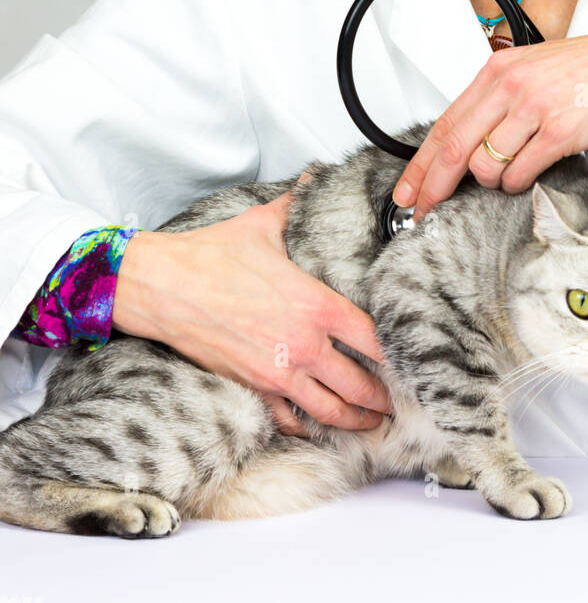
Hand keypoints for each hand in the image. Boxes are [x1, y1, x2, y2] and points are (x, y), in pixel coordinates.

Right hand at [113, 183, 391, 435]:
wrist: (163, 286)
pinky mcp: (251, 388)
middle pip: (360, 384)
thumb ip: (298, 202)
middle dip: (383, 397)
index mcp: (316, 305)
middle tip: (398, 401)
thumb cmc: (211, 255)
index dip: (397, 352)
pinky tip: (318, 426)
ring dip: (355, 419)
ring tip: (372, 422)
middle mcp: (303, 345)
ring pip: (330, 410)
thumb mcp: (264, 224)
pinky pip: (288, 420)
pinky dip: (307, 427)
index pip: (374, 338)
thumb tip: (315, 175)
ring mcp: (277, 372)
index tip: (408, 357)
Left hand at [391, 16, 587, 223]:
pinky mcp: (560, 131)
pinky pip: (520, 173)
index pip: (444, 123)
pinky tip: (525, 177)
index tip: (408, 189)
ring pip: (485, 165)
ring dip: (489, 183)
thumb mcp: (530, 69)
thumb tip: (464, 142)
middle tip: (423, 209)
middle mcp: (510, 87)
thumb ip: (496, 99)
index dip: (420, 163)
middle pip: (454, 148)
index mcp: (496, 71)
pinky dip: (516, 184)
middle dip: (434, 186)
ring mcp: (534, 109)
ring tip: (506, 176)